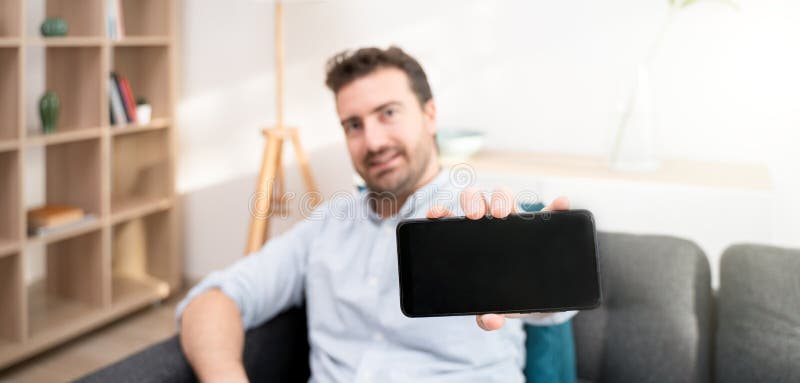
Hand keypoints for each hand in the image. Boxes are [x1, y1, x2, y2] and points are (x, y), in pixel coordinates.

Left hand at [425, 188, 570, 330]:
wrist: (535, 299)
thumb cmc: (507, 297)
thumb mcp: (497, 306)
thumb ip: (489, 316)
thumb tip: (491, 321)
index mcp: (471, 241)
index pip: (450, 217)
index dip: (441, 210)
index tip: (437, 214)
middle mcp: (490, 225)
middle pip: (475, 198)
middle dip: (472, 201)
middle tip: (475, 217)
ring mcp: (515, 223)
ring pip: (503, 195)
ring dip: (502, 197)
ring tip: (504, 213)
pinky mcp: (541, 227)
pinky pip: (551, 211)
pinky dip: (556, 206)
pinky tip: (561, 203)